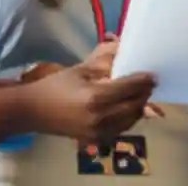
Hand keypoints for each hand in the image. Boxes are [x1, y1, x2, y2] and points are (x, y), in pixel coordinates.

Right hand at [23, 64, 155, 142]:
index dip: (144, 81)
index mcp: (96, 97)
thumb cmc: (55, 86)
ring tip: (142, 94)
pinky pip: (122, 129)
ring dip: (139, 107)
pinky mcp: (97, 139)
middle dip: (145, 94)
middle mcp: (102, 117)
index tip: (153, 74)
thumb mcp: (80, 69)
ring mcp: (100, 131)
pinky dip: (129, 118)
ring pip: (131, 120)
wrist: (33, 111)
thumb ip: (104, 61)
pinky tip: (129, 108)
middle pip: (134, 105)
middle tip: (150, 83)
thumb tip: (123, 48)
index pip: (130, 88)